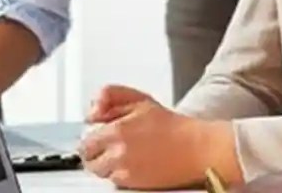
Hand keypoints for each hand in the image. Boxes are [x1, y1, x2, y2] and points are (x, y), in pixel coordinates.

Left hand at [79, 85, 233, 189]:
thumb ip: (111, 97)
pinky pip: (115, 181)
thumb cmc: (172, 126)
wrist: (195, 148)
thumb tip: (92, 112)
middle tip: (110, 148)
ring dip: (107, 165)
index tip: (98, 137)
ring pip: (101, 172)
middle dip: (97, 153)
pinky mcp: (132, 184)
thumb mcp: (140, 100)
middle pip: (89, 160)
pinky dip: (120, 175)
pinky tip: (135, 164)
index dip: (92, 139)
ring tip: (125, 156)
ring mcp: (124, 170)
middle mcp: (117, 152)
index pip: (86, 141)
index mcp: (117, 129)